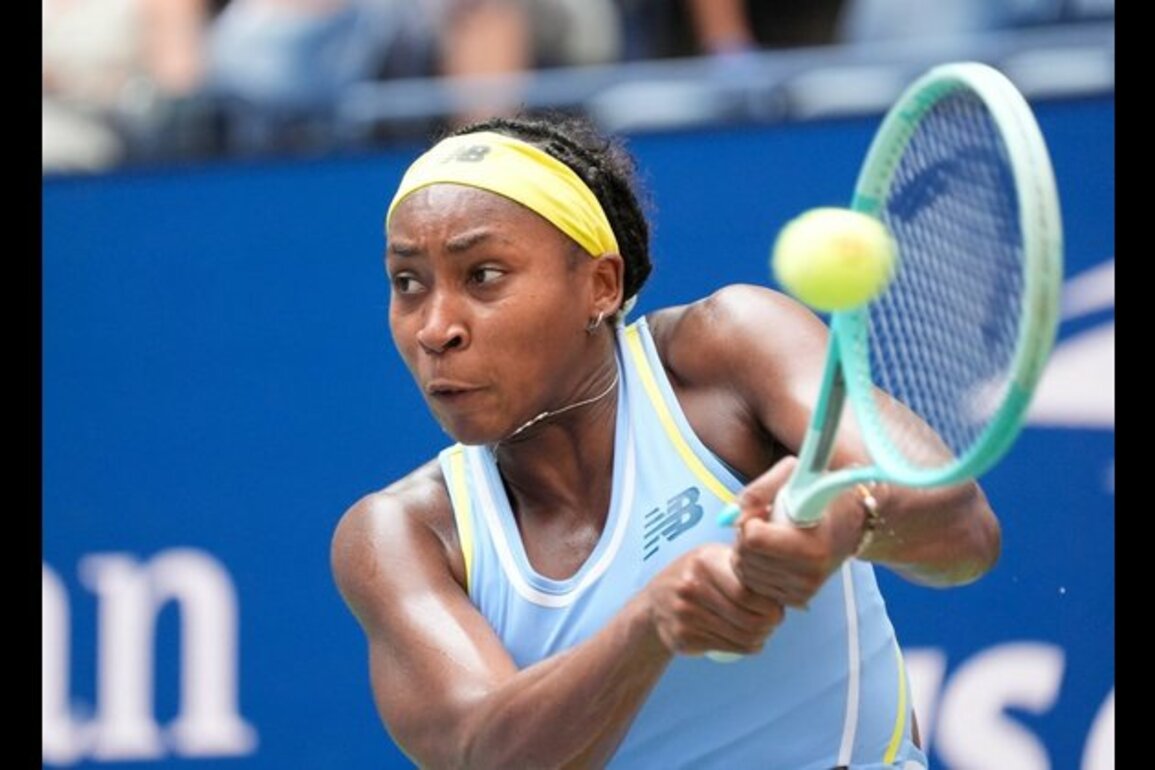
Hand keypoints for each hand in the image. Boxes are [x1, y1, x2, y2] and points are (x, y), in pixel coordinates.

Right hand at [645, 543, 784, 657]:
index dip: (770, 605)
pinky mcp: (684, 639)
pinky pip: (729, 649)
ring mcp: (685, 616)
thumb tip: (784, 585)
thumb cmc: (695, 576)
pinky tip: (745, 639)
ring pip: (742, 638)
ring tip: (762, 631)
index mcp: (704, 563)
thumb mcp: (712, 557)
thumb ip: (743, 566)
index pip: (748, 594)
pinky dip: (745, 647)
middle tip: (774, 621)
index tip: (777, 606)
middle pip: (748, 619)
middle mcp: (691, 589)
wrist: (654, 602)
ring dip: (760, 638)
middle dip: (770, 624)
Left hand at [728, 457, 865, 608]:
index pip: (753, 540)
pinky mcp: (797, 599)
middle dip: (745, 537)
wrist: (853, 523)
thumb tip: (732, 516)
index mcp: (812, 547)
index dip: (750, 521)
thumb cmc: (824, 494)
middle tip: (765, 523)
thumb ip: (760, 489)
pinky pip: (754, 586)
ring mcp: (803, 591)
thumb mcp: (796, 475)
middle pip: (745, 558)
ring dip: (748, 552)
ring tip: (770, 536)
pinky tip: (771, 554)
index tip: (764, 511)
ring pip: (745, 574)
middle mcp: (809, 575)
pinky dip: (754, 568)